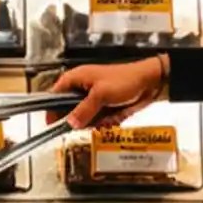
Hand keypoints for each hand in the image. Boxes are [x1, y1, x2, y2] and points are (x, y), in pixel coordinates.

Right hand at [45, 56, 167, 128]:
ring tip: (107, 115)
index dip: (52, 109)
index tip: (53, 123)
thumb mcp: (101, 95)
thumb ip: (83, 111)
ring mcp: (93, 99)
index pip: (54, 95)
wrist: (151, 83)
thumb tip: (70, 124)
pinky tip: (114, 116)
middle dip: (79, 119)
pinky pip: (97, 121)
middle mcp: (82, 89)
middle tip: (89, 119)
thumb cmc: (126, 79)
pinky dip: (105, 122)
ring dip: (95, 121)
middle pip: (68, 110)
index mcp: (76, 79)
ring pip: (83, 119)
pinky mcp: (103, 107)